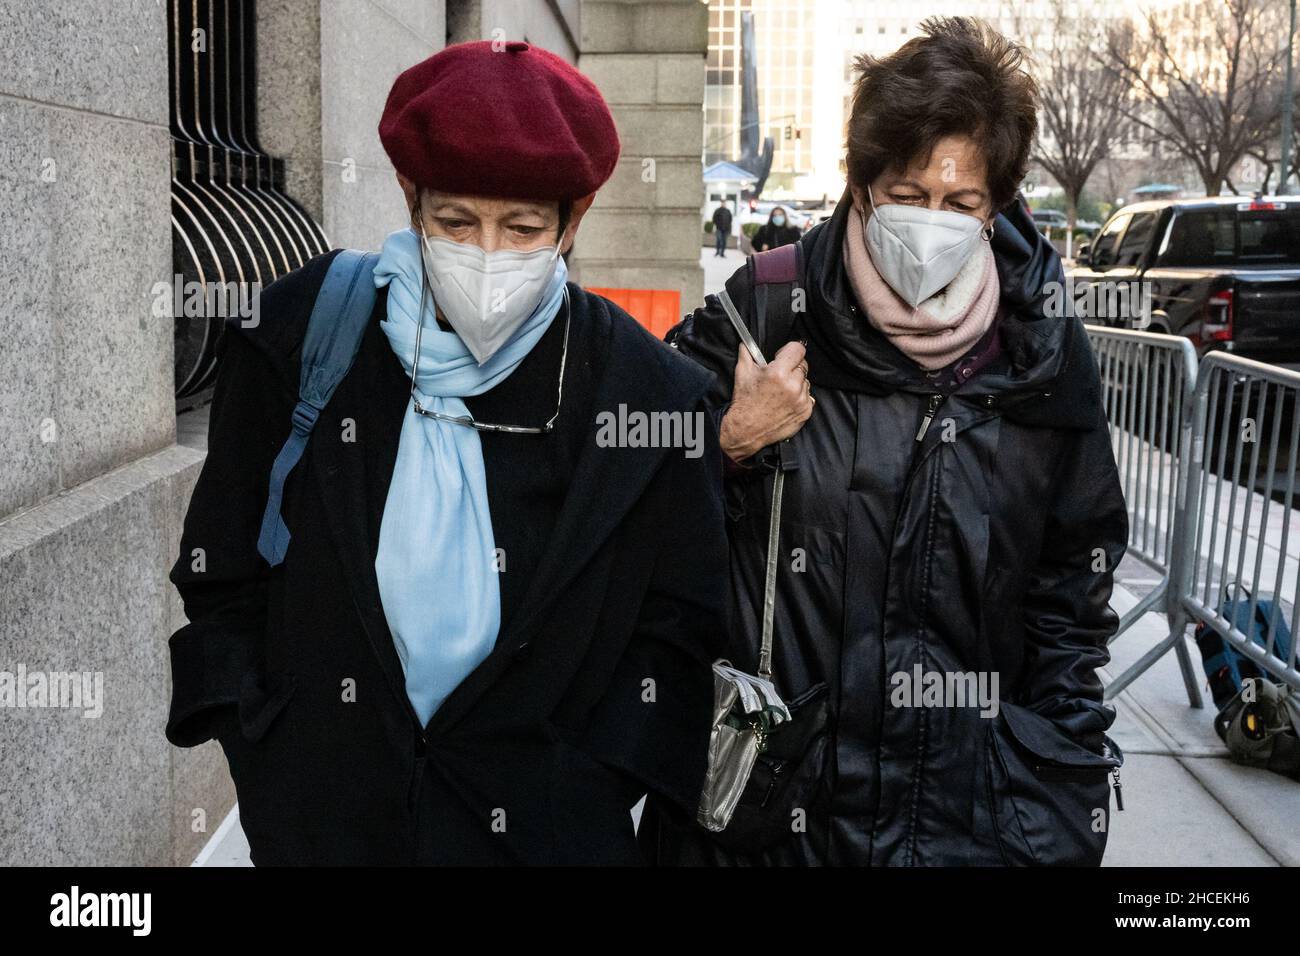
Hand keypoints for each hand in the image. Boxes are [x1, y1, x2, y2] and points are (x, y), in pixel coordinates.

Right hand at [720, 341, 813, 461]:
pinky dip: (799, 397)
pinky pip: (808, 397)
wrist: (746, 430)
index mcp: (778, 372)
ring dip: (796, 383)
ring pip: (806, 381)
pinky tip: (785, 402)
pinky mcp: (805, 412)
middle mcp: (793, 386)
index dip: (789, 351)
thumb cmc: (745, 401)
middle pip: (803, 365)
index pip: (798, 349)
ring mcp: (801, 400)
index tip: (783, 356)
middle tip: (779, 376)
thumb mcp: (742, 372)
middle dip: (792, 367)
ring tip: (780, 392)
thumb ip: (747, 352)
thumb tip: (746, 341)